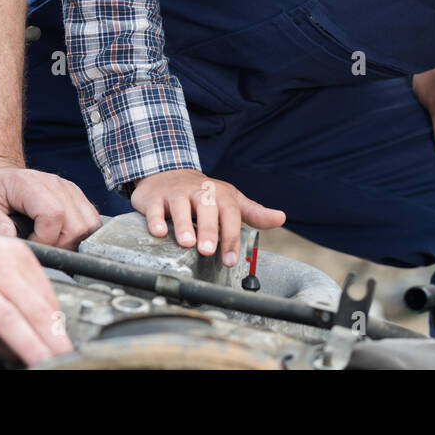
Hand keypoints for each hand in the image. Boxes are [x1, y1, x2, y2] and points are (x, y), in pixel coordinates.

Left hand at [0, 156, 101, 248]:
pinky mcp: (77, 199)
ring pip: (90, 225)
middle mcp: (54, 183)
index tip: (28, 245)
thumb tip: (8, 235)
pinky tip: (59, 241)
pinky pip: (92, 223)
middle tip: (39, 250)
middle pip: (77, 224)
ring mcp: (69, 190)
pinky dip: (81, 238)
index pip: (53, 213)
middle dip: (60, 246)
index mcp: (27, 183)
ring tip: (49, 246)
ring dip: (73, 244)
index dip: (44, 239)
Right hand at [0, 210, 71, 368]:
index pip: (47, 298)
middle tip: (69, 360)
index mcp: (16, 258)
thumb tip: (33, 318)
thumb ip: (15, 284)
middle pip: (36, 311)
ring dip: (31, 347)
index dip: (58, 328)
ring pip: (9, 321)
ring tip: (44, 367)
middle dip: (56, 341)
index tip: (64, 346)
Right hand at [130, 169, 286, 265]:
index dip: (231, 237)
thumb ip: (253, 212)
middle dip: (208, 230)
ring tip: (187, 243)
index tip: (229, 260)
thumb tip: (280, 218)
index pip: (230, 214)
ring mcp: (176, 193)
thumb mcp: (230, 200)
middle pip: (206, 208)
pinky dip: (155, 219)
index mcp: (219, 195)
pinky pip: (154, 207)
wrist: (169, 174)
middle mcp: (198, 192)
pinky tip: (158, 232)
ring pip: (179, 207)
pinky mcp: (155, 197)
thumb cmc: (204, 195)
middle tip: (208, 251)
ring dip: (183, 225)